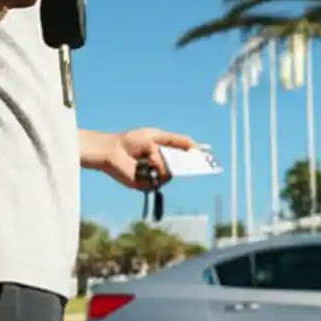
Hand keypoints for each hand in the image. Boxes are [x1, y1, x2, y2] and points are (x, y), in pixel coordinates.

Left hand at [80, 127, 196, 189]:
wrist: (113, 150)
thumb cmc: (132, 140)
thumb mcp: (157, 135)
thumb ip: (176, 140)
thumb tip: (194, 146)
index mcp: (165, 154)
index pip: (184, 157)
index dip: (195, 156)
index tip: (207, 154)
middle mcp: (161, 167)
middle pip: (181, 168)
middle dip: (189, 164)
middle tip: (198, 161)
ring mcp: (154, 177)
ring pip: (170, 174)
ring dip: (163, 162)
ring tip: (150, 155)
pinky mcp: (146, 185)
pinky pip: (159, 180)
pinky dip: (154, 169)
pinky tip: (146, 163)